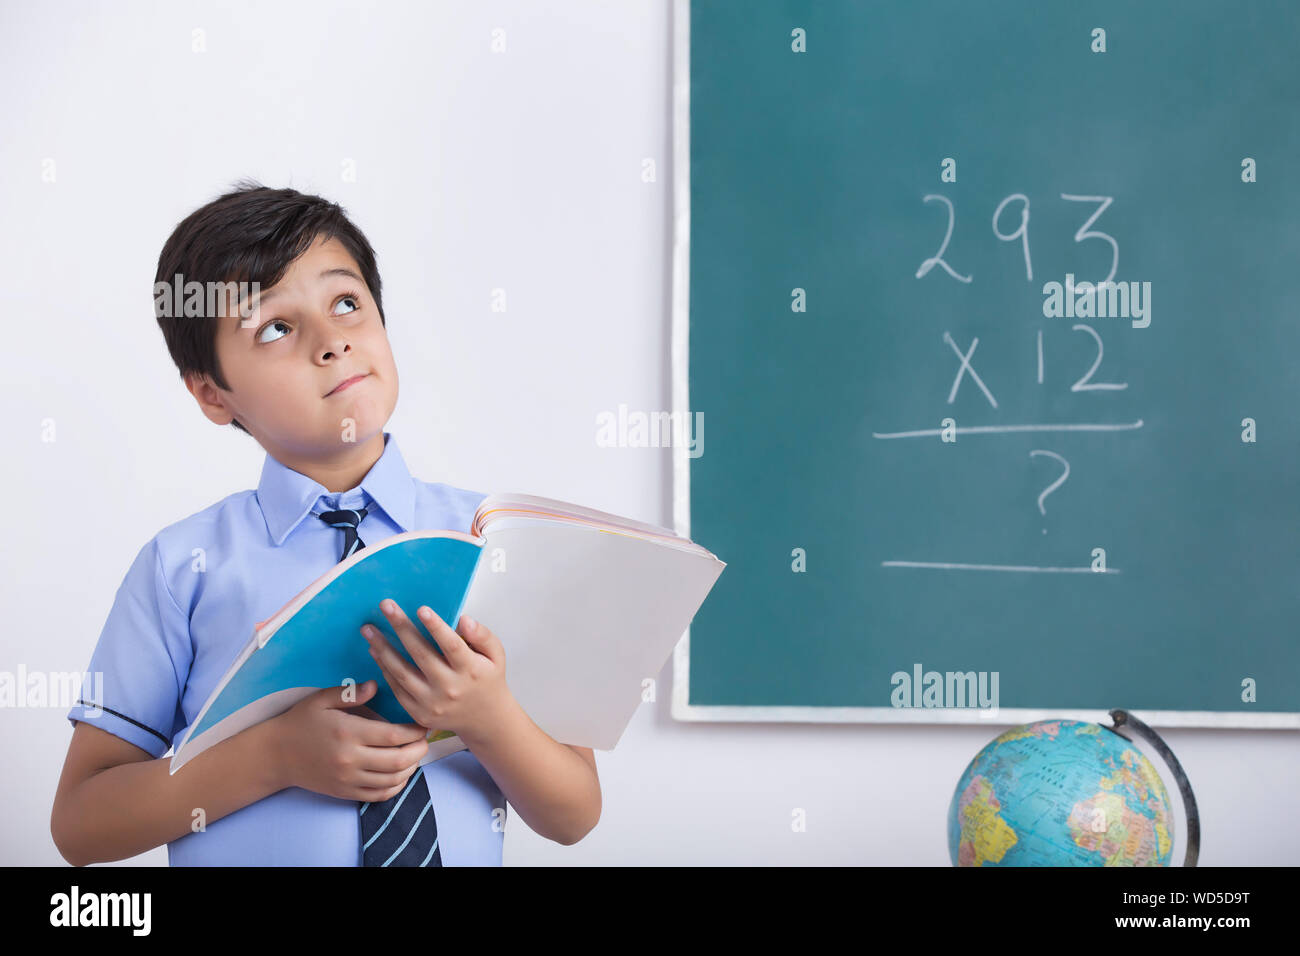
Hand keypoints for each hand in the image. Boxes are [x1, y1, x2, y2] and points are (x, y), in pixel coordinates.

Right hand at [269, 680, 430, 801]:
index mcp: (348, 733)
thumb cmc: (301, 722)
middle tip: (425, 740)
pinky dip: (396, 786)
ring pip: (392, 780)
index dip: (414, 731)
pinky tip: (400, 773)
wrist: (276, 754)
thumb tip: (375, 686)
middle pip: (399, 760)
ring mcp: (348, 779)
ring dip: (411, 768)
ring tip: (415, 754)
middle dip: (419, 750)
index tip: (422, 724)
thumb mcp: (322, 699)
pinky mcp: (345, 792)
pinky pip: (379, 795)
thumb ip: (350, 693)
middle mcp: (350, 759)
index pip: (393, 735)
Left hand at [363, 600, 511, 742]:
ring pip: (402, 672)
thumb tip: (463, 620)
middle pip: (421, 654)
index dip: (436, 627)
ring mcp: (432, 703)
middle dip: (401, 627)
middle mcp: (450, 687)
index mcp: (471, 670)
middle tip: (385, 605)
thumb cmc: (488, 679)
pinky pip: (397, 688)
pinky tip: (376, 651)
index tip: (421, 608)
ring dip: (383, 648)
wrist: (485, 720)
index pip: (452, 645)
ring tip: (369, 629)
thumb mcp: (496, 655)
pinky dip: (385, 669)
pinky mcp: (419, 713)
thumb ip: (483, 636)